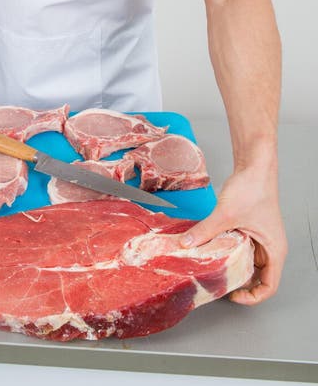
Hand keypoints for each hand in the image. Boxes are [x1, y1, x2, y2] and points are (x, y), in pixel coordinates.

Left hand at [179, 164, 286, 304]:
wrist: (255, 165)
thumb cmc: (253, 189)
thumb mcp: (226, 214)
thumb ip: (205, 231)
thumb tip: (186, 244)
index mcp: (274, 250)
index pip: (269, 286)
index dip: (252, 297)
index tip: (233, 294)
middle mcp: (271, 247)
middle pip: (258, 276)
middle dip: (239, 282)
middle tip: (219, 281)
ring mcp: (262, 237)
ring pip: (249, 261)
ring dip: (233, 265)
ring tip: (214, 266)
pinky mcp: (252, 227)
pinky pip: (242, 246)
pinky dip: (230, 250)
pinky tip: (214, 246)